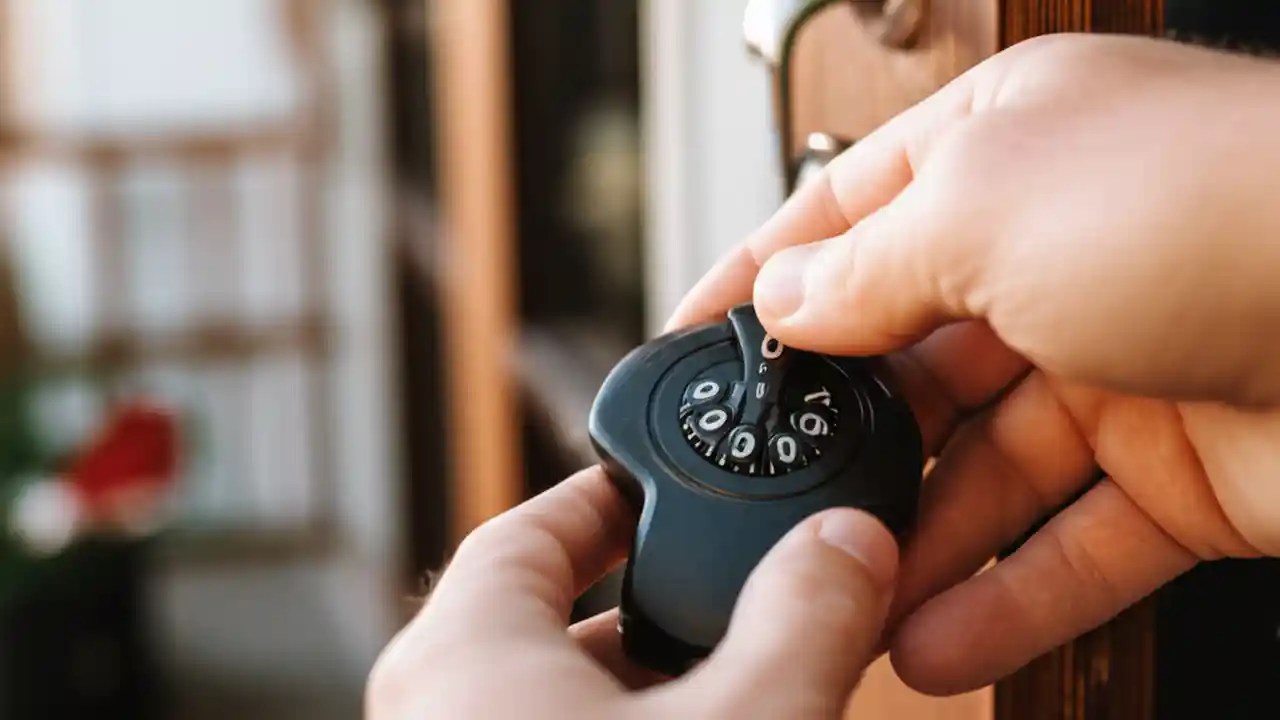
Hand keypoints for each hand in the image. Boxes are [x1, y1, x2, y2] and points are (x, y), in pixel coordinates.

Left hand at [367, 467, 898, 719]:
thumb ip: (801, 624)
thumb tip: (848, 543)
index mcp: (460, 657)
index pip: (530, 529)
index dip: (611, 492)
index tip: (672, 479)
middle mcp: (435, 711)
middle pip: (551, 615)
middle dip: (658, 604)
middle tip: (736, 590)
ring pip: (561, 695)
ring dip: (653, 684)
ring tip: (741, 680)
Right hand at [669, 34, 1279, 694]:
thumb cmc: (1221, 204)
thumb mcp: (984, 211)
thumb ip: (865, 267)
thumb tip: (785, 300)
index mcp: (1000, 150)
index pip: (840, 215)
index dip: (757, 279)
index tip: (692, 343)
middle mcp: (1053, 250)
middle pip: (907, 359)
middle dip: (840, 436)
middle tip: (776, 503)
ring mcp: (1115, 361)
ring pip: (980, 470)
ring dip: (913, 542)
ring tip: (847, 603)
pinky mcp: (1177, 469)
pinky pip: (1066, 543)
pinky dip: (1001, 597)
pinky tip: (935, 637)